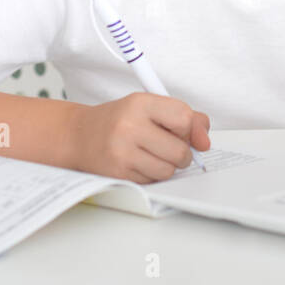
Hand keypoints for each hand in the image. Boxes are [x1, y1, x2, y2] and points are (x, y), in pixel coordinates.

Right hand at [75, 93, 210, 182]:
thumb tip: (205, 142)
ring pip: (168, 170)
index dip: (190, 129)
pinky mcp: (118, 173)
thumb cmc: (120, 120)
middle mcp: (129, 126)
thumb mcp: (150, 107)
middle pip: (180, 150)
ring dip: (168, 167)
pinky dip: (152, 175)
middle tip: (170, 147)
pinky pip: (153, 181)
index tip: (184, 132)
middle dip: (182, 153)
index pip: (184, 118)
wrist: (79, 135)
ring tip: (154, 155)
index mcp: (140, 103)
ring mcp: (122, 152)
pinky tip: (140, 163)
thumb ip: (185, 118)